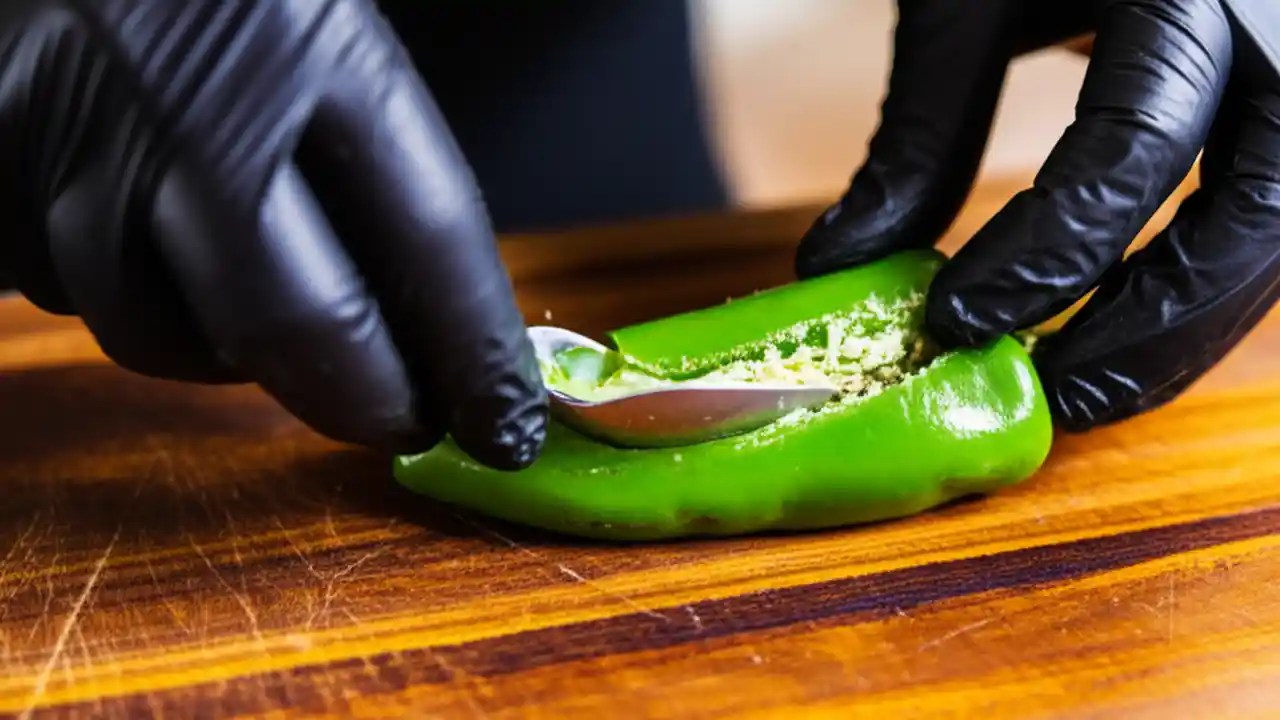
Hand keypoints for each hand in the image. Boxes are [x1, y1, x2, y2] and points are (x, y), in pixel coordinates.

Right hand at [0, 0, 547, 466]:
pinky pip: (64, 286)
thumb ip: (371, 109)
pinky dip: (129, 293)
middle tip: (409, 419)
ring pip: (165, 330)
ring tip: (286, 319)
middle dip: (367, 398)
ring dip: (241, 353)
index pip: (427, 233)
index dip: (475, 346)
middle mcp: (182, 97)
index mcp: (303, 31)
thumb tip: (437, 275)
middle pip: (296, 324)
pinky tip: (161, 253)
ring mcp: (64, 135)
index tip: (507, 413)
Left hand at [796, 0, 1279, 430]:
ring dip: (1185, 330)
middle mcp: (1276, 29)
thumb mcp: (967, 6)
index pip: (1127, 148)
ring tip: (1084, 389)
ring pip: (1277, 236)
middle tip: (1051, 400)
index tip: (952, 323)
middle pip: (1249, 217)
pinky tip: (1127, 329)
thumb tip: (838, 266)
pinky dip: (1201, 288)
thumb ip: (921, 136)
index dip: (1043, 255)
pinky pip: (1268, 220)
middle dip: (1149, 329)